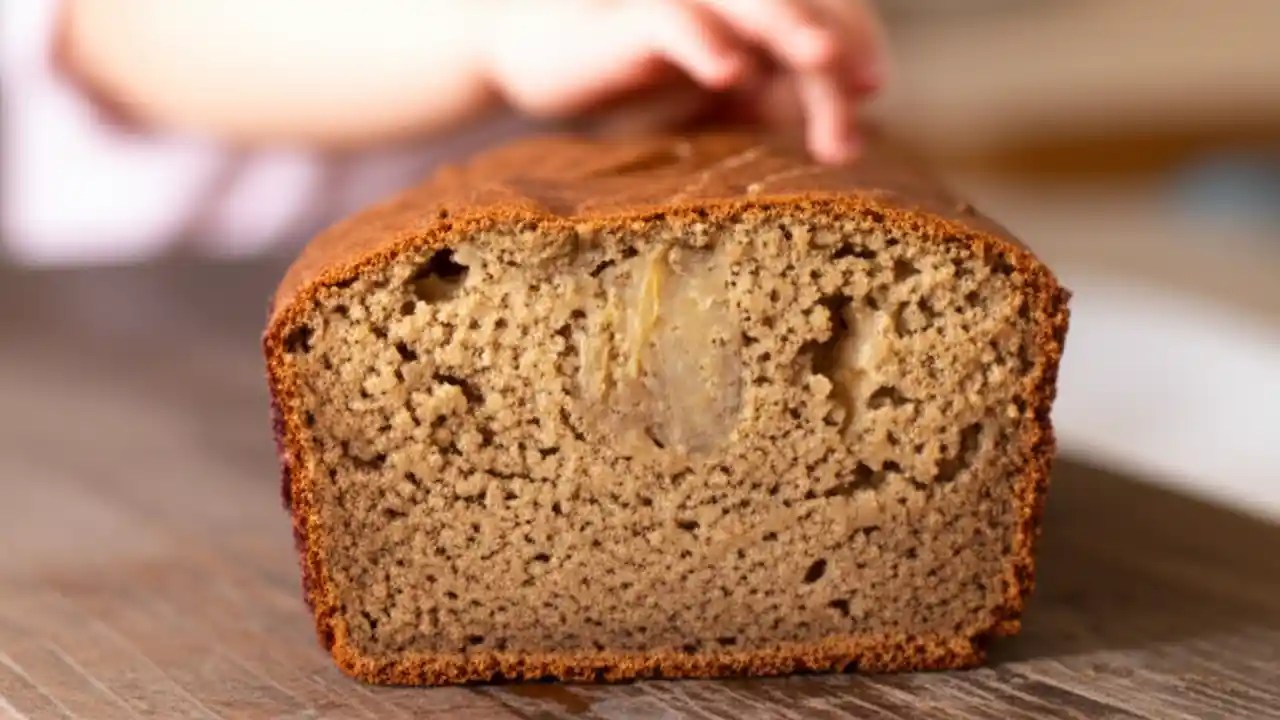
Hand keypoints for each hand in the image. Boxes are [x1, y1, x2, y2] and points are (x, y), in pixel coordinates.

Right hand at [485, 0, 887, 162]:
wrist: (551, 61)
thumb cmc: (642, 77)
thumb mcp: (724, 104)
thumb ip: (780, 102)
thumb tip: (850, 123)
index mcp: (756, 15)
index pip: (827, 14)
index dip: (857, 41)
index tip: (871, 91)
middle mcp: (728, 1)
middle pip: (800, 12)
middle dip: (834, 52)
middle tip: (860, 98)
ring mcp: (686, 4)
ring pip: (750, 3)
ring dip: (790, 26)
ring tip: (822, 60)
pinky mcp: (636, 22)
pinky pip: (674, 21)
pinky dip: (704, 43)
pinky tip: (730, 73)